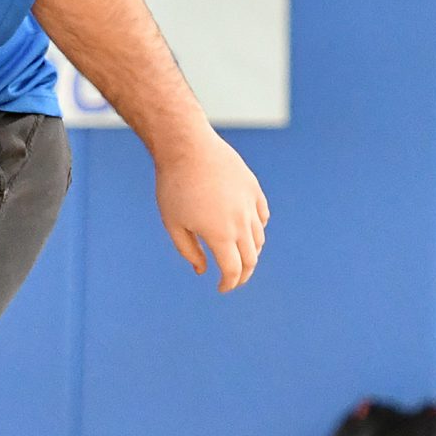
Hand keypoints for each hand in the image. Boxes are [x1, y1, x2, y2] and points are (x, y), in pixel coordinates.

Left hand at [154, 130, 269, 292]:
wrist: (187, 147)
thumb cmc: (173, 187)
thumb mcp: (174, 224)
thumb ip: (190, 251)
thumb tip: (203, 271)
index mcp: (220, 234)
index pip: (233, 270)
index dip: (229, 283)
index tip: (222, 288)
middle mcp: (241, 222)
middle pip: (251, 258)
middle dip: (243, 274)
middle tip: (233, 279)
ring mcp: (250, 203)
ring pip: (259, 238)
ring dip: (251, 252)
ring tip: (238, 256)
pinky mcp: (253, 188)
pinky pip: (262, 216)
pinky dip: (257, 228)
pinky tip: (246, 231)